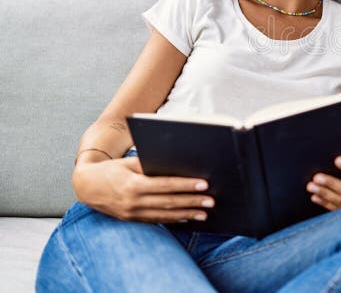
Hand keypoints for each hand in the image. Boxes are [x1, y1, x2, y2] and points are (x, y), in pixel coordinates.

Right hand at [72, 156, 213, 222]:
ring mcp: (132, 213)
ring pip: (164, 214)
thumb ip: (151, 165)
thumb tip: (178, 165)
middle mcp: (133, 201)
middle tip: (211, 201)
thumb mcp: (130, 163)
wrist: (86, 185)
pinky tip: (187, 217)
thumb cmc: (112, 169)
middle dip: (192, 201)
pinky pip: (156, 220)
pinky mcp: (131, 219)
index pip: (166, 185)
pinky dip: (173, 219)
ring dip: (186, 213)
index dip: (186, 185)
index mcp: (133, 184)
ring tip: (204, 212)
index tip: (204, 184)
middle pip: (169, 202)